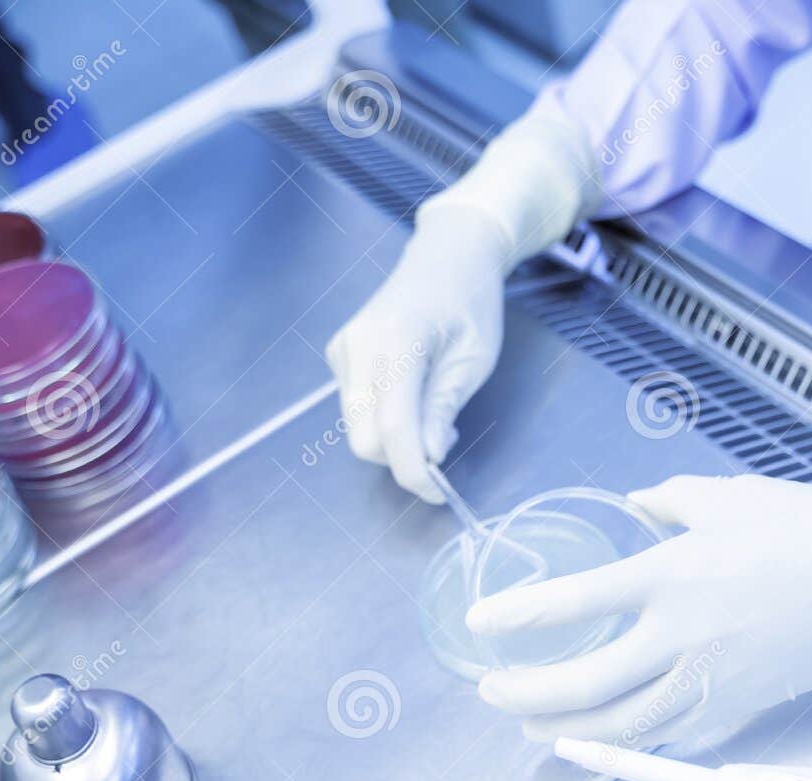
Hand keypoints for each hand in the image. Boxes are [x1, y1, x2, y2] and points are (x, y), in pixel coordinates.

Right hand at [325, 204, 506, 501]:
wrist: (447, 257)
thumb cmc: (470, 304)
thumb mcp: (472, 361)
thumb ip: (443, 409)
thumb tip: (429, 459)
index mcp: (396, 341)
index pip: (394, 428)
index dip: (413, 471)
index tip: (438, 493)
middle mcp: (358, 345)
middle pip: (365, 438)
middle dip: (401, 457)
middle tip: (443, 440)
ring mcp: (342, 348)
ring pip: (357, 428)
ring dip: (393, 439)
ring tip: (431, 410)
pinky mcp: (338, 354)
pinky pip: (355, 408)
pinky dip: (381, 418)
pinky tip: (409, 393)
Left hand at [466, 474, 811, 746]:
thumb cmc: (811, 525)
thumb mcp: (729, 496)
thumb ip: (667, 503)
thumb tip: (632, 507)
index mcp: (673, 574)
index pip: (573, 604)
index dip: (517, 617)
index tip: (481, 624)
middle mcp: (685, 636)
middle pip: (585, 685)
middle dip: (527, 694)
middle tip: (491, 688)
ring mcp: (714, 680)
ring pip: (624, 725)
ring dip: (568, 729)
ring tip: (533, 723)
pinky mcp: (740, 704)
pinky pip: (671, 732)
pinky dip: (628, 738)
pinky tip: (603, 730)